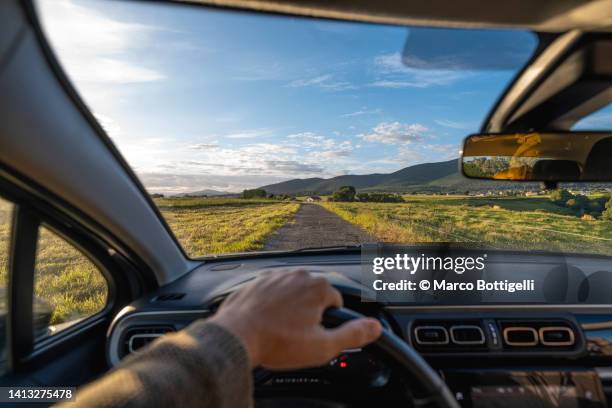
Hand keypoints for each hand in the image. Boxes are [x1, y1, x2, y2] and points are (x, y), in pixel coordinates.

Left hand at [209, 269, 381, 368]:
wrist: (235, 336)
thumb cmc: (277, 342)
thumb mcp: (323, 346)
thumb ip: (353, 334)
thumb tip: (375, 327)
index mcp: (319, 287)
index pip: (336, 303)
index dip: (328, 322)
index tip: (316, 334)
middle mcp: (298, 274)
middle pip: (314, 296)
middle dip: (309, 313)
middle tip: (297, 334)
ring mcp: (275, 275)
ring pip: (292, 292)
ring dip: (290, 307)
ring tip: (279, 329)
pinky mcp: (256, 281)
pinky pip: (271, 292)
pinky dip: (270, 304)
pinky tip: (265, 321)